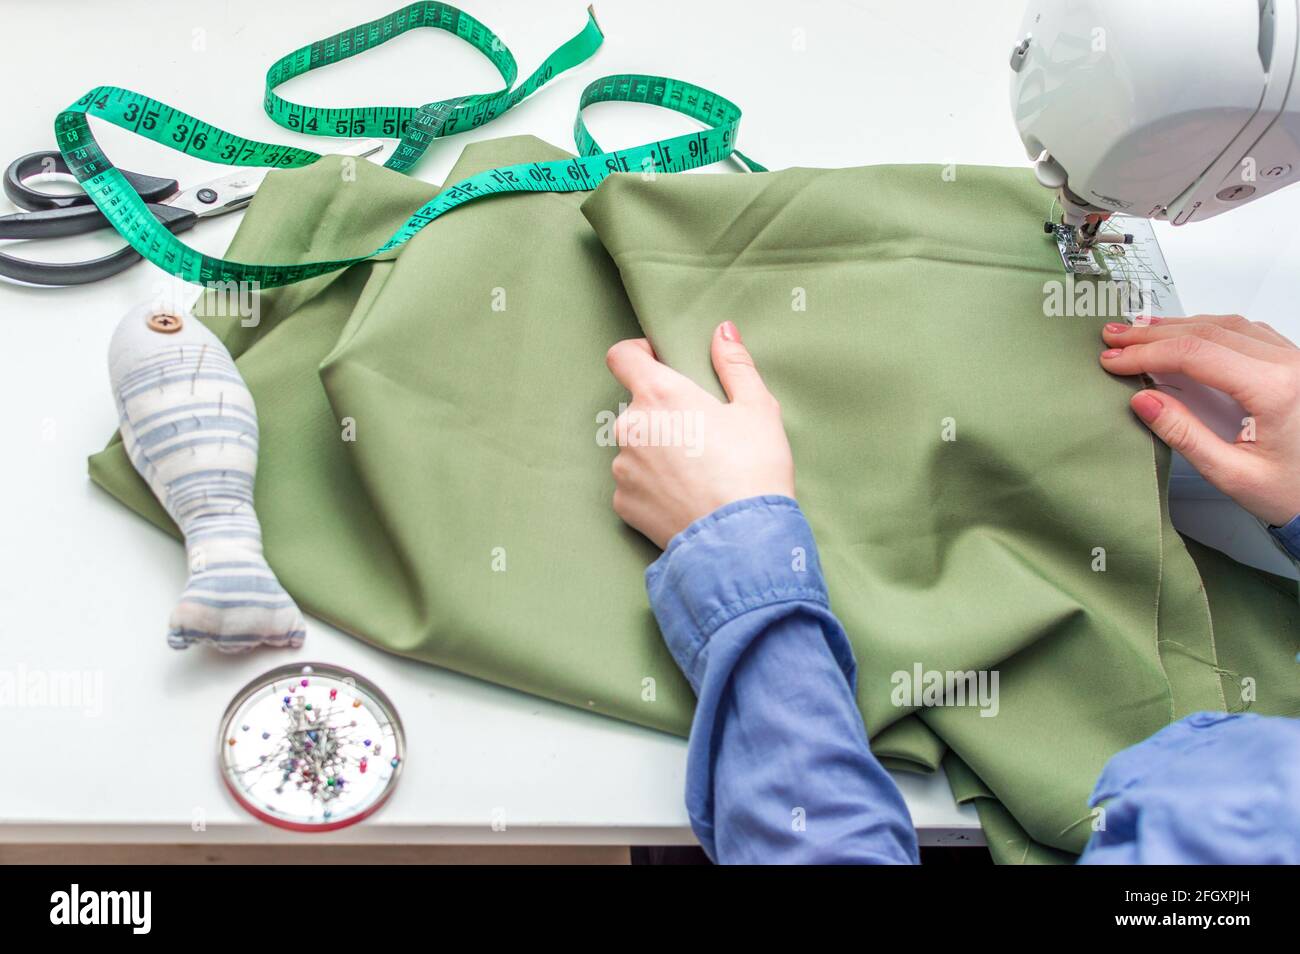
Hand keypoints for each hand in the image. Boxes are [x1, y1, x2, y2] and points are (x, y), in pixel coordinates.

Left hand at [605, 321, 794, 548]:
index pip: (622, 356)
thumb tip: (722, 331)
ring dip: (656, 451)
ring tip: (697, 471)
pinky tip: (685, 496)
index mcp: (659, 394)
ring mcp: (623, 467)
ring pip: (635, 447)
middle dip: (662, 413)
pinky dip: (653, 486)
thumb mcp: (758, 408)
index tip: (660, 363)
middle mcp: (631, 427)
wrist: (742, 541)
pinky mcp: (623, 503)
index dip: (638, 355)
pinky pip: (634, 484)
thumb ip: (735, 364)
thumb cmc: (753, 468)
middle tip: (701, 432)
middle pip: (637, 407)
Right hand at [1100, 315, 1299, 526]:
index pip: (1196, 355)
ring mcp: (1295, 360)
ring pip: (1227, 325)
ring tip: (1140, 332)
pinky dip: (1207, 329)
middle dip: (1154, 334)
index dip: (1147, 354)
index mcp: (1276, 389)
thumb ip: (1184, 435)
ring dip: (1178, 326)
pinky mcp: (1294, 363)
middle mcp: (1290, 365)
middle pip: (1208, 332)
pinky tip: (1183, 334)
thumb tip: (1144, 400)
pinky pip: (1246, 331)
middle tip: (1116, 338)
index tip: (1114, 360)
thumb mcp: (1230, 473)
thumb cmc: (1291, 491)